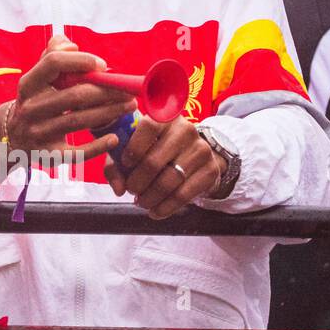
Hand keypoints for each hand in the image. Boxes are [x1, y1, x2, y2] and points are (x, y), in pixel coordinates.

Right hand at [0, 36, 132, 164]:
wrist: (13, 137)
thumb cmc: (35, 100)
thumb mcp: (36, 77)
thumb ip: (52, 55)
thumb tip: (71, 45)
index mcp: (28, 84)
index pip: (53, 63)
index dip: (81, 61)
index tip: (103, 65)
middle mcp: (31, 107)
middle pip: (74, 95)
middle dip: (107, 91)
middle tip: (128, 90)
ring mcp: (39, 131)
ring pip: (79, 120)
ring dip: (110, 112)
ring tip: (130, 106)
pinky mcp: (49, 153)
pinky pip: (77, 152)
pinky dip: (98, 146)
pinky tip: (115, 138)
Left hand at [106, 117, 224, 218]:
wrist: (194, 153)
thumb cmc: (155, 148)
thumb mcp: (134, 148)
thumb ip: (118, 165)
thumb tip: (118, 188)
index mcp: (165, 117)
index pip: (148, 127)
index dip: (133, 148)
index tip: (125, 164)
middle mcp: (186, 130)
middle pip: (154, 161)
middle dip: (137, 182)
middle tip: (131, 190)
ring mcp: (201, 150)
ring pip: (168, 181)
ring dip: (150, 197)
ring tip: (141, 202)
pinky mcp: (211, 171)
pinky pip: (184, 195)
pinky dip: (165, 207)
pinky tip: (155, 212)